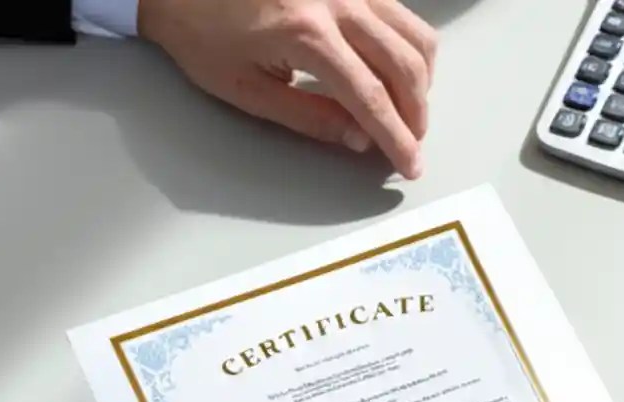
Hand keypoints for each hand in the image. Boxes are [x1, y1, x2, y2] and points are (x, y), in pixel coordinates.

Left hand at [137, 0, 437, 178]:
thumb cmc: (202, 32)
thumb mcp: (247, 89)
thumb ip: (310, 117)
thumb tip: (360, 138)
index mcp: (305, 34)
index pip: (370, 98)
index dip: (396, 137)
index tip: (410, 163)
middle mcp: (336, 2)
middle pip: (404, 66)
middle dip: (415, 115)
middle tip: (411, 143)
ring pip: (415, 35)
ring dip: (421, 80)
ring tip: (408, 110)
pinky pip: (401, 14)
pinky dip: (410, 48)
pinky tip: (397, 71)